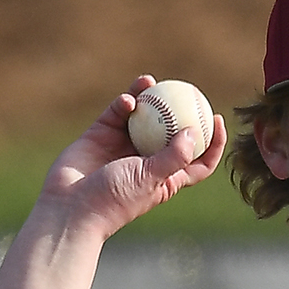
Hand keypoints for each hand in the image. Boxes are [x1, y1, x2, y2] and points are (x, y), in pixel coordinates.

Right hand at [36, 75, 227, 239]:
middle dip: (180, 111)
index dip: (212, 142)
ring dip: (148, 99)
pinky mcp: (101, 136)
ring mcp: (123, 146)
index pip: (198, 160)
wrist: (71, 207)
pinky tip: (128, 100)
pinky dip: (123, 105)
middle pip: (171, 132)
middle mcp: (147, 160)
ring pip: (143, 118)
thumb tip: (195, 132)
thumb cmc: (115, 199)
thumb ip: (174, 156)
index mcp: (166, 176)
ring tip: (151, 81)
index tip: (217, 119)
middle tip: (187, 90)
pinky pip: (116, 114)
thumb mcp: (151, 179)